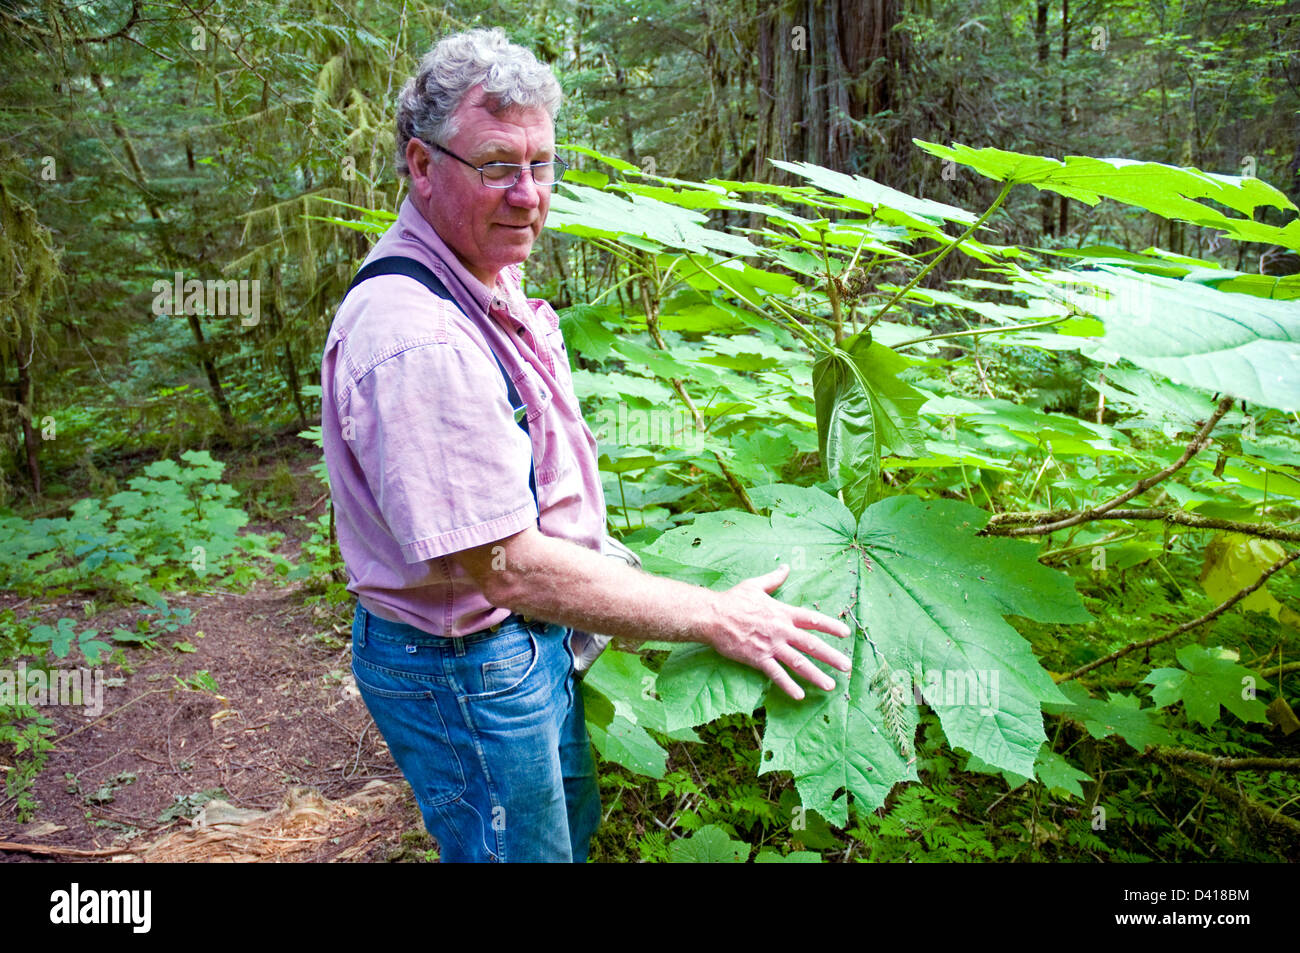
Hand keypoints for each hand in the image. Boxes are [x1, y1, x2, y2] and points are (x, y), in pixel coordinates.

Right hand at [708, 564, 851, 699]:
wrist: (713, 616)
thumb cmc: (733, 600)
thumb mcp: (755, 585)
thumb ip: (774, 579)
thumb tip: (786, 567)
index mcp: (783, 613)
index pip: (812, 619)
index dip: (830, 625)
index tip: (846, 633)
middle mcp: (781, 630)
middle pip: (812, 644)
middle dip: (831, 656)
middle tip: (847, 666)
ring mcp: (771, 646)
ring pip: (799, 662)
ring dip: (816, 675)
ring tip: (830, 686)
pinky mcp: (758, 658)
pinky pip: (776, 674)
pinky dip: (788, 685)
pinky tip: (799, 695)